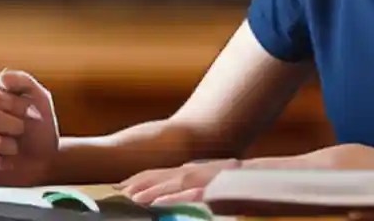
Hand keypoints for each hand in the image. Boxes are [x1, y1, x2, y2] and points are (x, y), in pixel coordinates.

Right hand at [0, 69, 58, 186]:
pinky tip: (9, 163)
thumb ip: (22, 81)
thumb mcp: (38, 98)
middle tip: (20, 131)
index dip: (13, 104)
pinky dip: (7, 163)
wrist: (45, 160)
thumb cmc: (37, 128)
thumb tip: (2, 76)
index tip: (25, 110)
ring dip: (13, 146)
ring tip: (14, 148)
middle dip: (15, 126)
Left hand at [118, 158, 241, 204]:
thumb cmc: (233, 179)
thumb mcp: (207, 177)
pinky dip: (172, 198)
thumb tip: (179, 180)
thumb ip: (191, 179)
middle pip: (158, 177)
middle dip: (136, 184)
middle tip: (115, 191)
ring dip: (149, 191)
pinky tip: (159, 202)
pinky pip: (188, 194)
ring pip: (170, 185)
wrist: (258, 175)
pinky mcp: (210, 189)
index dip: (137, 179)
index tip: (118, 186)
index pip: (157, 173)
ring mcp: (201, 179)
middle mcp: (191, 171)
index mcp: (188, 170)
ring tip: (130, 198)